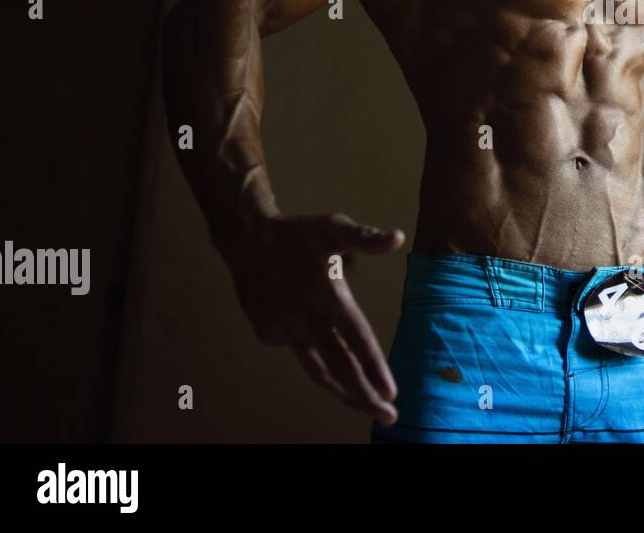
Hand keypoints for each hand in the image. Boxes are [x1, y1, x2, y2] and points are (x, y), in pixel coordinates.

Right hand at [221, 211, 405, 423]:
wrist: (245, 238)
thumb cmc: (296, 233)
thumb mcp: (332, 227)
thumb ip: (365, 238)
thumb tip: (398, 239)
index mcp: (327, 295)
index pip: (356, 339)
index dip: (374, 368)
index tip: (392, 393)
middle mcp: (305, 318)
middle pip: (339, 367)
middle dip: (364, 395)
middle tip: (388, 416)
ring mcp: (283, 329)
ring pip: (316, 369)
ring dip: (342, 391)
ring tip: (363, 406)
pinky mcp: (266, 333)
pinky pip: (296, 350)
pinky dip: (313, 355)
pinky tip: (321, 345)